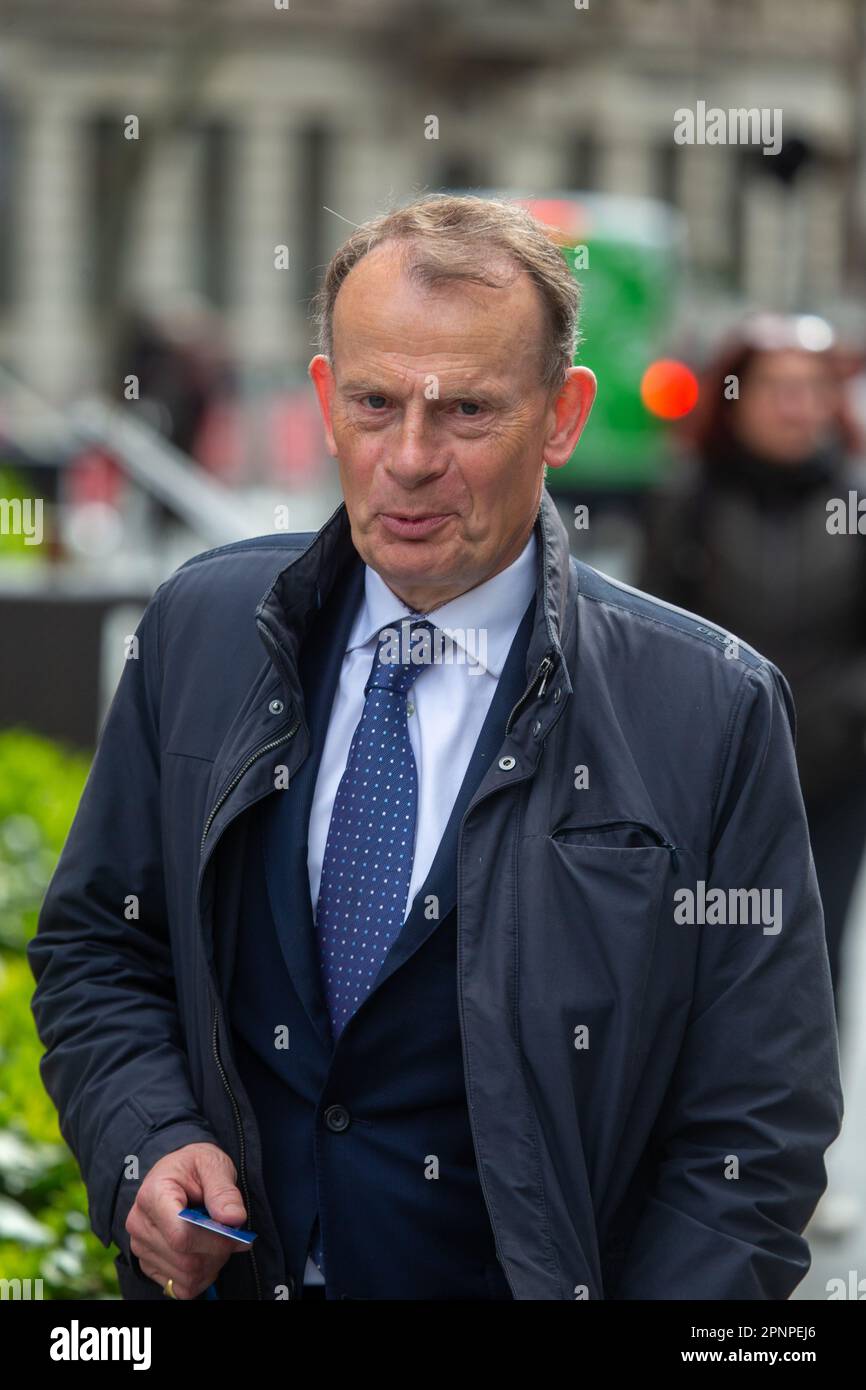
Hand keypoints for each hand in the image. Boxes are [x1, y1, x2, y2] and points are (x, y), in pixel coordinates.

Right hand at [126, 1142, 251, 1298]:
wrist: (178, 1173)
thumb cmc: (195, 1167)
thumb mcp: (213, 1165)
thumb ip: (223, 1191)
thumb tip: (234, 1219)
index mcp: (152, 1194)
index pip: (181, 1235)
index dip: (215, 1240)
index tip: (237, 1233)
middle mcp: (140, 1224)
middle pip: (186, 1260)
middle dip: (218, 1252)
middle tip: (232, 1234)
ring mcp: (141, 1247)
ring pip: (186, 1277)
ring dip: (212, 1265)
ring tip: (216, 1239)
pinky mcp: (148, 1264)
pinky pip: (181, 1287)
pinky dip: (201, 1277)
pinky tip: (205, 1253)